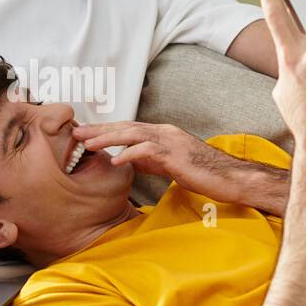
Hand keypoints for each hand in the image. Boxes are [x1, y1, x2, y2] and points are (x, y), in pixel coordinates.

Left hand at [72, 121, 257, 204]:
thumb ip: (150, 159)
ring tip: (87, 144)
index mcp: (162, 133)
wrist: (230, 178)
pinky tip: (115, 160)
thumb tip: (129, 159)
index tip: (83, 133)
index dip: (104, 130)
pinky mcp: (177, 155)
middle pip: (126, 126)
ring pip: (134, 134)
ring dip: (108, 138)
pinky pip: (149, 152)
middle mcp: (165, 132)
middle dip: (99, 129)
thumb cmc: (202, 173)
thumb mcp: (169, 164)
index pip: (128, 128)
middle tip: (76, 132)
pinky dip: (130, 154)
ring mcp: (171, 141)